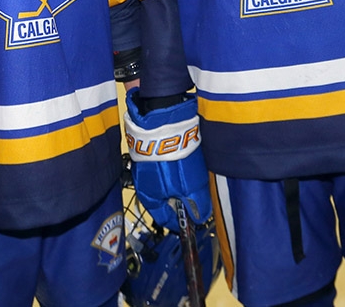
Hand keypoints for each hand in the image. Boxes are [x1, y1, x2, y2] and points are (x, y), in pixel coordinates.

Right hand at [123, 88, 211, 229]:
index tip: (195, 219)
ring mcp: (146, 167)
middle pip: (165, 200)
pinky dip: (176, 168)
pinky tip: (186, 161)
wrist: (162, 124)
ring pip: (166, 182)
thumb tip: (200, 218)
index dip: (181, 221)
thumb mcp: (189, 188)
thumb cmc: (172, 158)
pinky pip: (165, 167)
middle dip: (181, 199)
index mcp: (149, 198)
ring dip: (180, 183)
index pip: (165, 219)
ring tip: (194, 175)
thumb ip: (195, 206)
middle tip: (197, 195)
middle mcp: (144, 184)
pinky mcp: (151, 152)